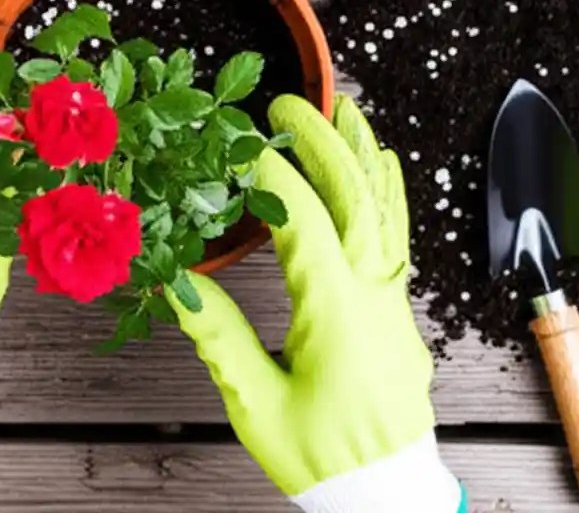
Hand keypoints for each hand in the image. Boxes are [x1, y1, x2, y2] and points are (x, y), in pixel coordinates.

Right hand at [172, 95, 465, 511]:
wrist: (385, 492)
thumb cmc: (323, 458)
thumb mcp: (256, 403)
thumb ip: (218, 338)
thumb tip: (177, 283)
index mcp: (336, 312)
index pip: (305, 220)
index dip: (274, 174)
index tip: (243, 144)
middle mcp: (374, 294)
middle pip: (356, 197)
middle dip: (325, 142)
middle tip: (293, 105)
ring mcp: (395, 300)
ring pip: (388, 210)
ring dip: (366, 155)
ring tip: (350, 111)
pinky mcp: (400, 311)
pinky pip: (400, 236)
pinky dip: (392, 195)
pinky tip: (386, 170)